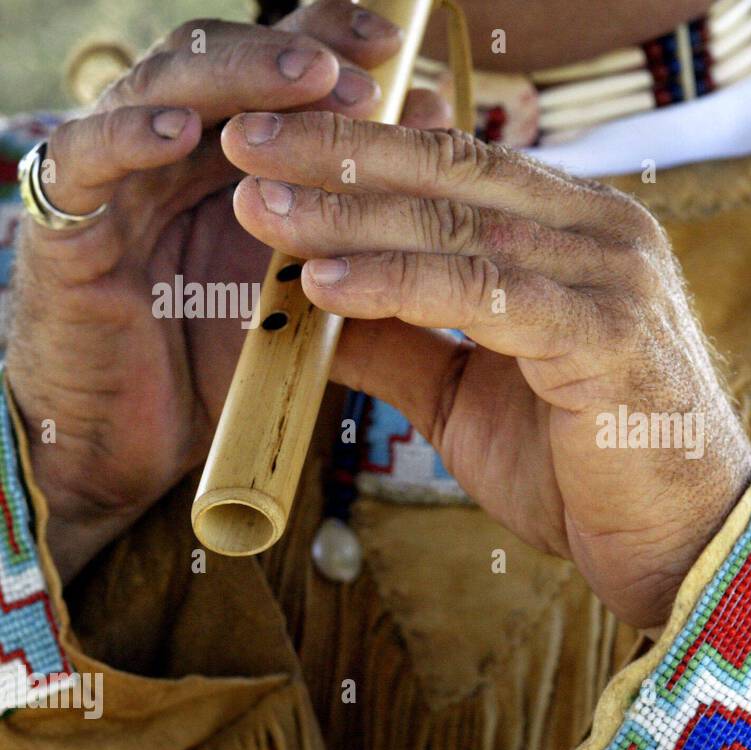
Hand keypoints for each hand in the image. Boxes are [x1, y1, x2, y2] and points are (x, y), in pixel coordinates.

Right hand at [3, 0, 445, 581]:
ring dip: (232, 79)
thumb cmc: (220, 359)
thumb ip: (353, 206)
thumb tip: (429, 121)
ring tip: (304, 77)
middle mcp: (162, 157)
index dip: (323, 42)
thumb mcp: (302, 281)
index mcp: (220, 162)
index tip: (393, 43)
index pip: (267, 74)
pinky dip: (127, 138)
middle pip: (216, 66)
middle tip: (358, 65)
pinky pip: (82, 165)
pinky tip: (182, 131)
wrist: (136, 447)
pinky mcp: (61, 236)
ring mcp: (109, 187)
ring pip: (156, 94)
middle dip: (289, 55)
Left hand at [222, 112, 750, 626]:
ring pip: (461, 228)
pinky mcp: (609, 332)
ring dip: (353, 216)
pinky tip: (327, 281)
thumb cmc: (583, 470)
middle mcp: (605, 233)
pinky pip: (485, 294)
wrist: (677, 544)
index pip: (460, 165)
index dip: (364, 149)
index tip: (272, 146)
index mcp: (579, 232)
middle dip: (343, 157)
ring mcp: (614, 276)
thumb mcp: (467, 394)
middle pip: (455, 173)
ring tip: (264, 211)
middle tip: (245, 146)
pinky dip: (400, 284)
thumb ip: (399, 340)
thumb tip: (308, 304)